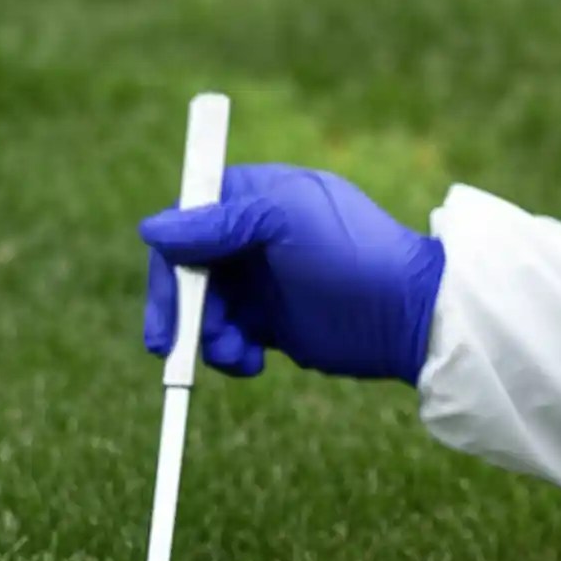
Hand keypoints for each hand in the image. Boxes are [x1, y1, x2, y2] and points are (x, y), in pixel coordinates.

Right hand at [139, 163, 444, 383]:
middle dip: (181, 307)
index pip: (190, 215)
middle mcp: (255, 235)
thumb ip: (221, 222)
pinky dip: (230, 353)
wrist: (408, 317)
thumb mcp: (288, 224)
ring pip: (204, 308)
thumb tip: (152, 228)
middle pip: (188, 267)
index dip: (171, 255)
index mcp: (259, 196)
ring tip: (235, 354)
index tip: (168, 293)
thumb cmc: (354, 257)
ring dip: (207, 335)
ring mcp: (263, 280)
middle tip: (170, 345)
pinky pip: (228, 337)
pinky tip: (252, 364)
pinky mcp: (273, 321)